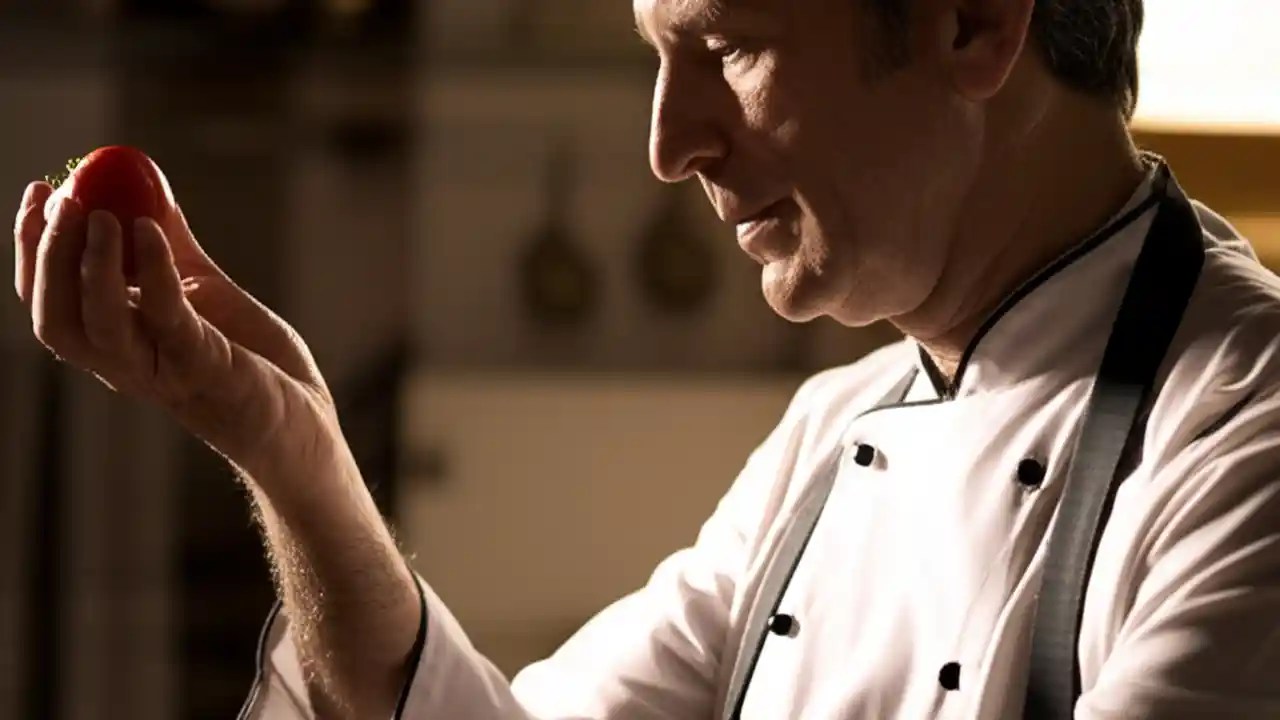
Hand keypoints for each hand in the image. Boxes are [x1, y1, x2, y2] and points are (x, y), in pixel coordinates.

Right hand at [13, 180, 337, 481]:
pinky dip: (154, 271)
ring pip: (97, 325)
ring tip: (98, 214)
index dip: (32, 247)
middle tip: (61, 199)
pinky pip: (168, 317)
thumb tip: (141, 185)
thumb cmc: (252, 355)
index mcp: (115, 344)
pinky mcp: (202, 366)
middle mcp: (125, 364)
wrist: (303, 413)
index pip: (50, 301)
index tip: (40, 190)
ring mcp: (160, 370)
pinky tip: (151, 231)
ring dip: (88, 266)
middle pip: (56, 316)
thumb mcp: (203, 289)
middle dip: (45, 255)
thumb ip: (170, 246)